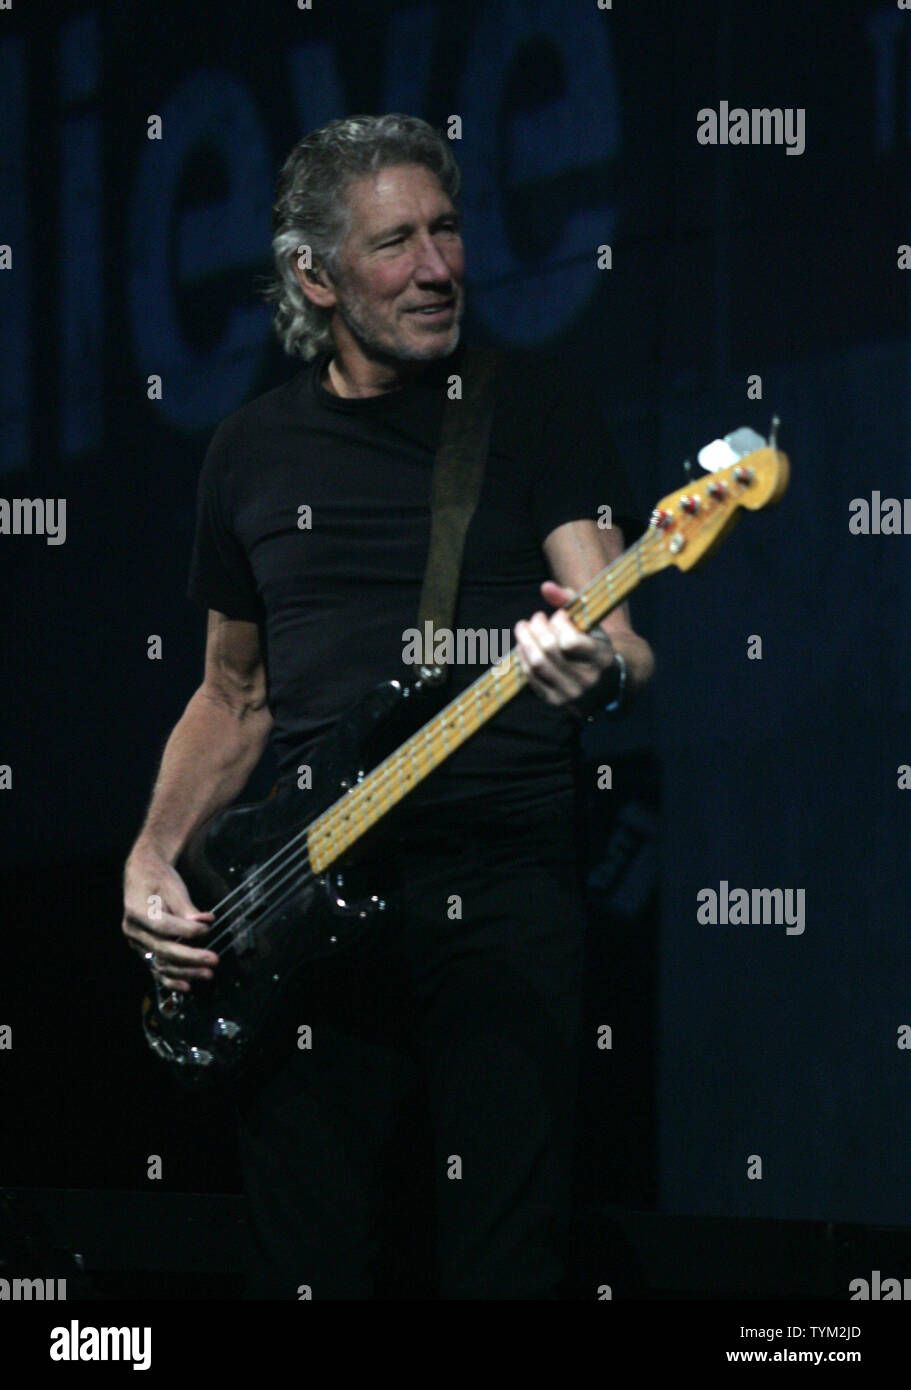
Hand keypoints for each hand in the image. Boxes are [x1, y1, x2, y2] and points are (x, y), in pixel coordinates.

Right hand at [122, 843, 218, 993]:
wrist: (142, 876)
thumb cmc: (158, 879)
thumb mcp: (173, 887)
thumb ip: (187, 909)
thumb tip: (204, 921)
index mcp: (137, 911)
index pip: (164, 926)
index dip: (186, 931)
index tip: (207, 928)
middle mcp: (133, 930)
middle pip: (162, 949)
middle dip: (190, 957)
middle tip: (213, 960)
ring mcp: (137, 943)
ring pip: (160, 963)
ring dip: (185, 971)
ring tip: (208, 973)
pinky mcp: (144, 950)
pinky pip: (156, 968)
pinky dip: (171, 979)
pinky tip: (188, 986)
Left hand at [513, 579, 616, 707]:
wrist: (606, 685)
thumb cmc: (595, 644)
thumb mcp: (591, 623)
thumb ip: (570, 601)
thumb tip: (545, 587)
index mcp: (601, 659)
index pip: (569, 641)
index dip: (558, 623)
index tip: (558, 615)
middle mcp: (587, 680)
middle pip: (548, 651)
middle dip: (536, 628)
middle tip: (535, 618)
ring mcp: (570, 694)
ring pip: (536, 664)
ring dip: (524, 641)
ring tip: (524, 627)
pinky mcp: (555, 701)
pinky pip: (531, 677)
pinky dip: (523, 657)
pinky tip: (524, 645)